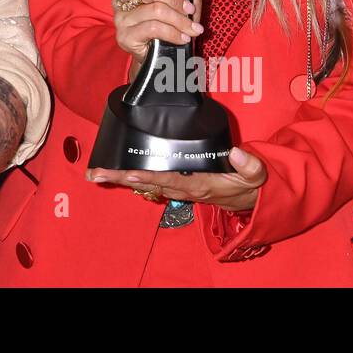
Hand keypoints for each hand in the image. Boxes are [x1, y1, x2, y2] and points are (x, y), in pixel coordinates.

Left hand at [86, 145, 266, 211]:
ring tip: (96, 173)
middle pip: (148, 183)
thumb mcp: (256, 177)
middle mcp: (183, 188)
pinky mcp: (175, 184)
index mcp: (199, 185)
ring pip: (145, 183)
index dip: (150, 177)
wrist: (247, 200)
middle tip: (96, 174)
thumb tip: (236, 152)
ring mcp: (178, 187)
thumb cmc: (247, 185)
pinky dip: (131, 177)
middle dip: (122, 178)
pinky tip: (114, 171)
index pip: (170, 180)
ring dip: (120, 178)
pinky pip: (150, 181)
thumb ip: (250, 166)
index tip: (131, 173)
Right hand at [113, 0, 219, 66]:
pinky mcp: (124, 36)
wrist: (166, 54)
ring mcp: (121, 16)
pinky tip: (183, 38)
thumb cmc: (177, 17)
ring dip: (180, 21)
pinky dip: (173, 33)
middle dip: (176, 1)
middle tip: (191, 10)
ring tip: (193, 29)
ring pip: (155, 10)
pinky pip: (152, 28)